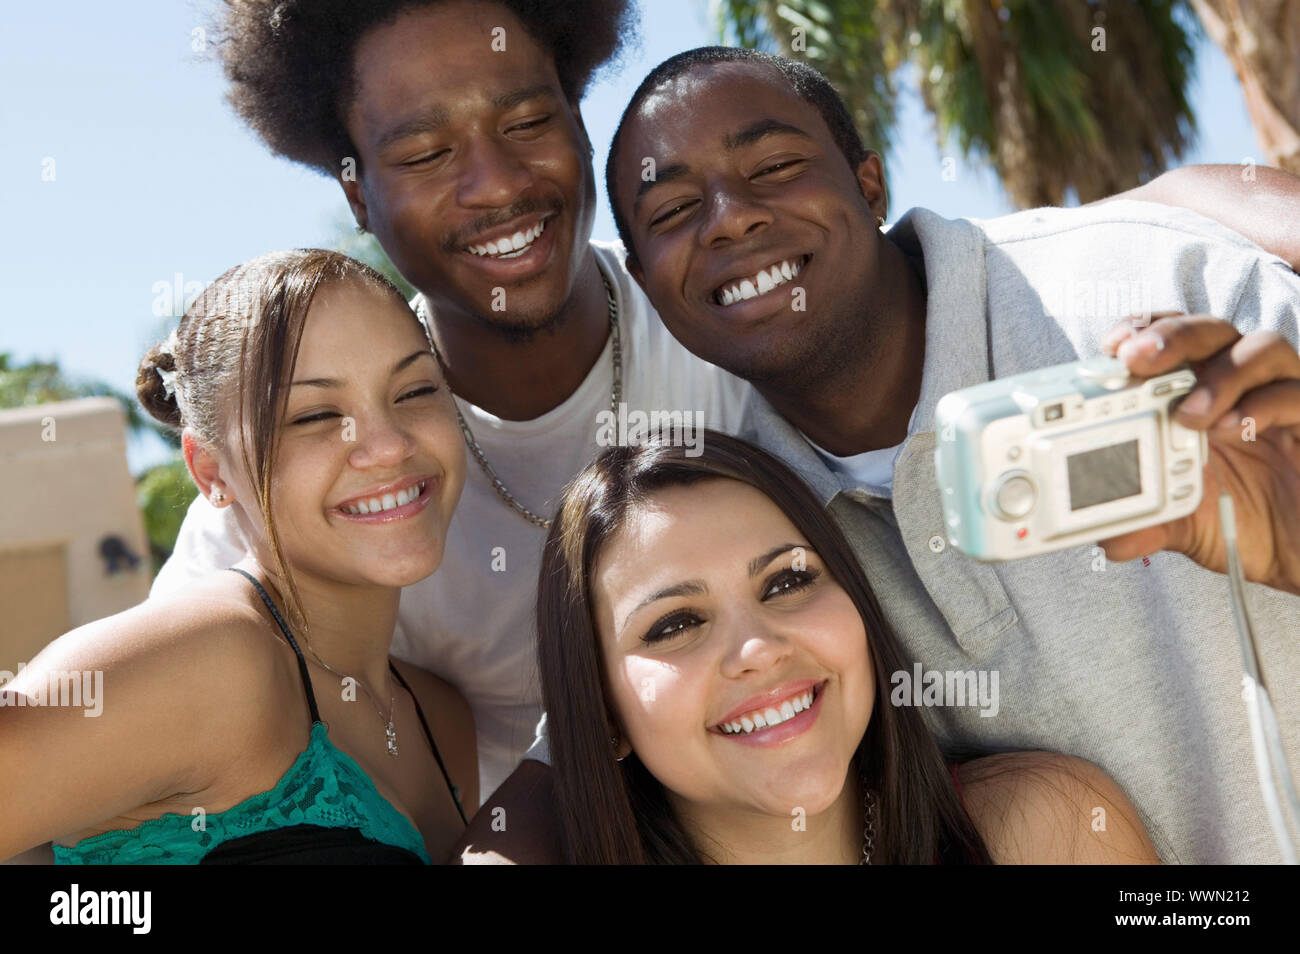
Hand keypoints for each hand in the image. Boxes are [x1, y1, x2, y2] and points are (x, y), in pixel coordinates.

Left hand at [1097, 313, 1299, 595]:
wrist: (1297, 554)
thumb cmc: (1244, 522)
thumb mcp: (1185, 526)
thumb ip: (1147, 525)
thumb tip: (1111, 540)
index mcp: (1197, 398)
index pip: (1173, 342)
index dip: (1143, 332)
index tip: (1112, 348)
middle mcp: (1240, 389)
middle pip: (1210, 332)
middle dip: (1171, 336)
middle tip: (1136, 358)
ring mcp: (1282, 401)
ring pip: (1261, 348)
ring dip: (1220, 374)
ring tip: (1189, 415)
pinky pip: (1299, 393)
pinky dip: (1265, 404)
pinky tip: (1237, 426)